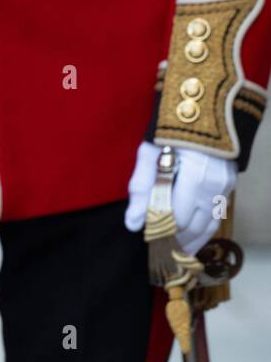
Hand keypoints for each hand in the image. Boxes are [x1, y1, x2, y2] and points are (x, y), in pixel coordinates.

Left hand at [125, 140, 237, 254]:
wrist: (204, 109)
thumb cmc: (170, 131)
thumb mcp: (149, 153)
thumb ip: (141, 188)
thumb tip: (132, 223)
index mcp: (194, 177)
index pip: (177, 218)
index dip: (161, 232)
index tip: (146, 240)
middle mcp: (214, 186)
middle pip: (194, 227)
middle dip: (175, 240)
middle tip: (157, 251)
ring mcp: (225, 187)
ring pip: (209, 226)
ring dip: (191, 240)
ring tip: (173, 252)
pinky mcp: (229, 187)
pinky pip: (216, 216)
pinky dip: (203, 230)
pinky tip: (190, 238)